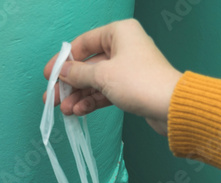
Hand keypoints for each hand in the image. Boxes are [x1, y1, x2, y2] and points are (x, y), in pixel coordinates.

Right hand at [43, 19, 182, 134]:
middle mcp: (124, 47)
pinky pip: (106, 92)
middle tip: (53, 98)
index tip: (50, 75)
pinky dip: (92, 101)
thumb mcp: (102, 76)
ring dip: (79, 95)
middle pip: (89, 64)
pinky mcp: (132, 88)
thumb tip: (63, 72)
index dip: (64, 60)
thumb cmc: (141, 82)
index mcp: (119, 32)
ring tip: (65, 110)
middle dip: (70, 83)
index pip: (83, 43)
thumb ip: (79, 74)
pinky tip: (79, 111)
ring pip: (96, 81)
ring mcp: (128, 68)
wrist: (171, 107)